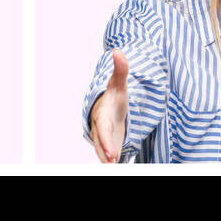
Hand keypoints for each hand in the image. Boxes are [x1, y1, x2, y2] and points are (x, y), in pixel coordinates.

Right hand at [89, 49, 128, 163]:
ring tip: (116, 169)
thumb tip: (117, 51)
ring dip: (107, 161)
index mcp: (102, 115)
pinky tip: (118, 168)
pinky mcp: (107, 149)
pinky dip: (111, 164)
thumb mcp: (119, 84)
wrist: (108, 107)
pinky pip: (107, 158)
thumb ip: (120, 69)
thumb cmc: (113, 97)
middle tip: (112, 164)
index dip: (105, 141)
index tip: (111, 154)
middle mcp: (100, 130)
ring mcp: (103, 141)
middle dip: (105, 155)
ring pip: (102, 154)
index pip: (103, 129)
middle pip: (100, 145)